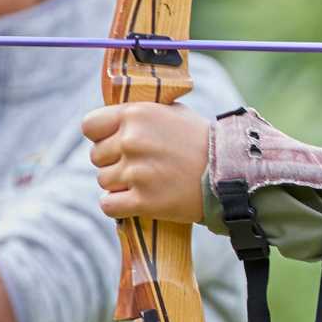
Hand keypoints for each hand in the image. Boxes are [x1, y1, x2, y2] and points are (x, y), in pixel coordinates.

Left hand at [82, 102, 209, 224]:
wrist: (231, 174)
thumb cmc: (202, 142)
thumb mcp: (172, 114)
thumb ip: (140, 116)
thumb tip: (112, 121)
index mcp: (136, 114)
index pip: (90, 126)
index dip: (100, 136)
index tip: (114, 143)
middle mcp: (132, 141)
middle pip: (96, 157)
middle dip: (114, 163)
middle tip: (141, 167)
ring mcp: (136, 172)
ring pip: (104, 182)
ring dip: (120, 185)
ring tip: (147, 183)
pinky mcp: (143, 201)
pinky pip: (109, 205)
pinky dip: (119, 207)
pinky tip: (137, 201)